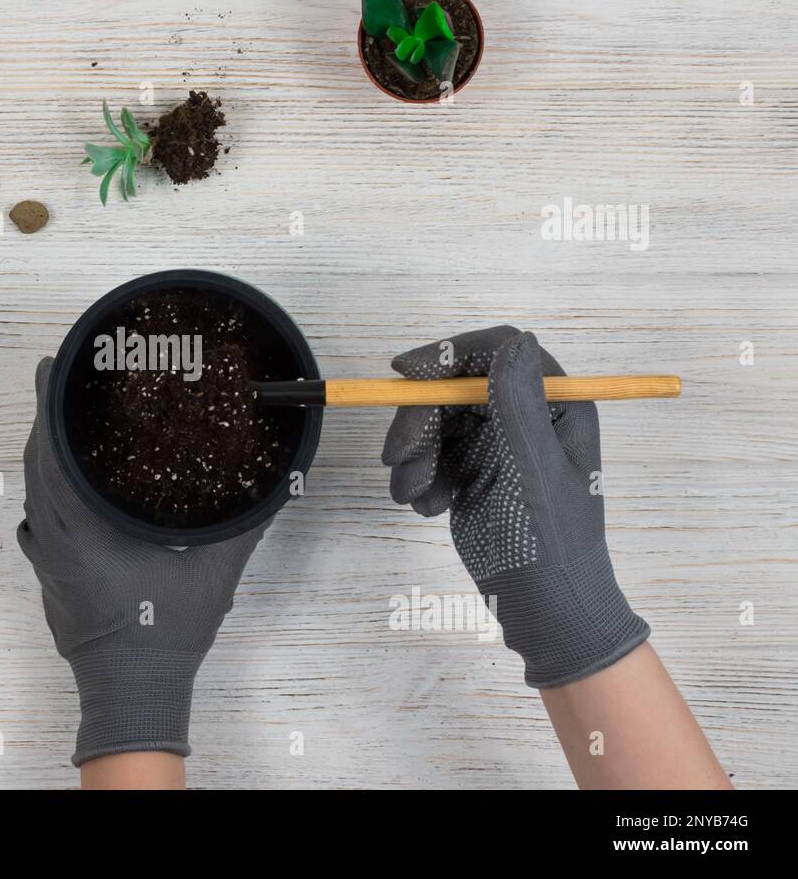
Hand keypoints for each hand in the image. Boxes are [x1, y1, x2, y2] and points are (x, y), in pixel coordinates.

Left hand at [18, 358, 267, 765]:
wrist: (130, 692)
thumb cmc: (163, 635)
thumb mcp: (213, 572)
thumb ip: (244, 522)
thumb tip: (277, 482)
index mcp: (82, 529)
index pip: (52, 452)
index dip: (50, 405)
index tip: (53, 366)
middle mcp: (53, 538)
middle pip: (35, 462)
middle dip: (45, 415)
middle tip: (59, 375)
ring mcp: (45, 557)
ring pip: (33, 488)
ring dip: (43, 448)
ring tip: (61, 414)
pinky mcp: (48, 571)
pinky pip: (37, 512)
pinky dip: (45, 483)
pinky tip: (63, 476)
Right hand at [382, 327, 648, 687]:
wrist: (544, 610)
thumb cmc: (551, 546)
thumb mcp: (533, 471)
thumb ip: (518, 406)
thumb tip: (513, 342)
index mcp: (556, 406)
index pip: (499, 353)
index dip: (451, 355)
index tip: (406, 372)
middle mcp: (527, 416)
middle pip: (455, 387)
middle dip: (421, 420)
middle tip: (396, 457)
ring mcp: (498, 443)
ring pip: (437, 421)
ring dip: (415, 455)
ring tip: (414, 496)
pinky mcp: (473, 469)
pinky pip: (432, 453)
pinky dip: (420, 478)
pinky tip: (431, 507)